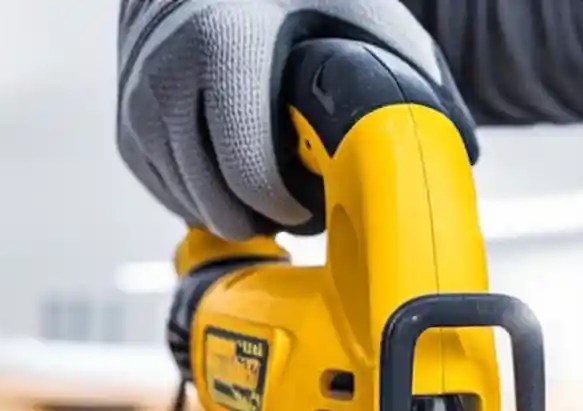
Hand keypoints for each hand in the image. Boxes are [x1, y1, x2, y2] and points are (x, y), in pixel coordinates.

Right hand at [116, 0, 460, 239]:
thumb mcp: (359, 8)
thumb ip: (409, 69)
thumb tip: (457, 147)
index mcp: (227, 40)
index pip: (248, 166)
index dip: (289, 207)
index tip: (314, 206)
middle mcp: (167, 71)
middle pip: (217, 198)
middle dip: (266, 218)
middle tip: (303, 208)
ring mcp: (138, 100)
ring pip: (189, 204)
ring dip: (235, 214)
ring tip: (275, 195)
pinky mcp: (126, 126)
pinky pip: (164, 192)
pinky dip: (201, 200)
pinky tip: (235, 183)